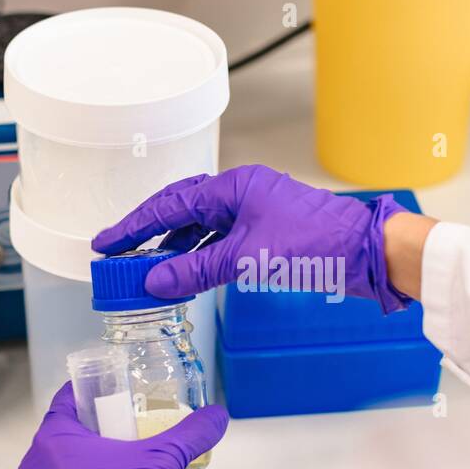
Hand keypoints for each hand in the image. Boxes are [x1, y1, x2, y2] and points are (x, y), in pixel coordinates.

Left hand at [17, 383, 229, 468]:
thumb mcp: (163, 461)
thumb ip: (190, 434)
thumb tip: (215, 417)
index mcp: (53, 439)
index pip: (67, 401)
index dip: (91, 397)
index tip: (112, 399)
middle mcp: (34, 467)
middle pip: (64, 437)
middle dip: (93, 435)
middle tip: (125, 437)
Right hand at [91, 164, 413, 312]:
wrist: (364, 253)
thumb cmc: (315, 244)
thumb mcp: (247, 259)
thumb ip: (197, 270)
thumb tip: (154, 281)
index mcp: (232, 187)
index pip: (169, 204)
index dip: (134, 226)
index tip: (105, 243)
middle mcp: (240, 194)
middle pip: (181, 211)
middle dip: (148, 234)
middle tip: (118, 256)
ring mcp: (254, 213)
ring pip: (201, 229)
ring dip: (173, 250)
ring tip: (147, 272)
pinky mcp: (266, 234)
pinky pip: (220, 242)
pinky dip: (199, 258)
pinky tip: (186, 275)